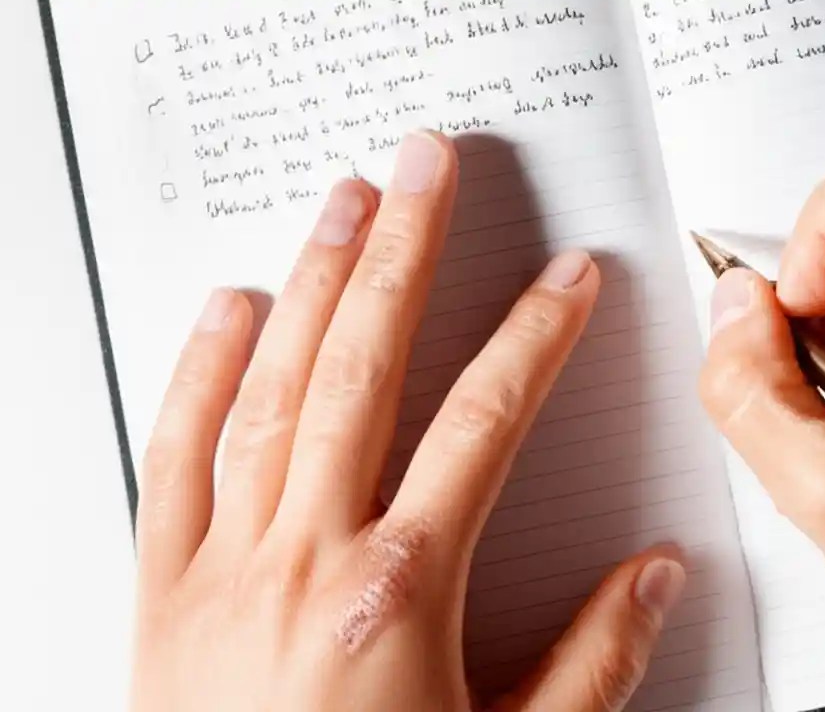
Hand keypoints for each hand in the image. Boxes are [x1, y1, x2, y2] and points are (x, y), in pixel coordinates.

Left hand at [131, 130, 684, 711]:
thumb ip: (593, 663)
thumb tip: (658, 576)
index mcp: (400, 589)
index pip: (485, 423)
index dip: (535, 337)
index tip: (565, 280)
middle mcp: (305, 557)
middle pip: (367, 365)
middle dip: (406, 251)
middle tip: (429, 168)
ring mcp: (223, 565)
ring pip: (273, 387)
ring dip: (316, 282)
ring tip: (347, 202)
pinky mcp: (161, 592)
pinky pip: (174, 457)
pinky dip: (201, 372)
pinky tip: (230, 308)